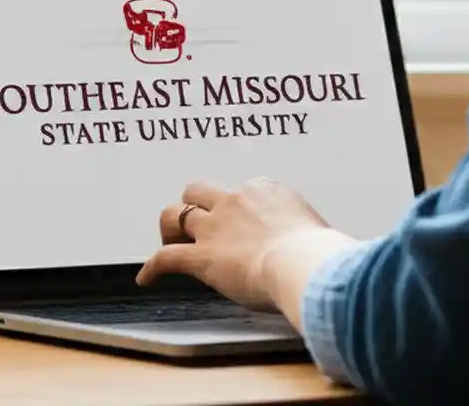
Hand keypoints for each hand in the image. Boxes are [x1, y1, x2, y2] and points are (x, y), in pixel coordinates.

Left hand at [137, 177, 341, 311]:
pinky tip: (146, 277)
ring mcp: (215, 226)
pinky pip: (166, 258)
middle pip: (199, 191)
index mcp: (266, 190)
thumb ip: (309, 236)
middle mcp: (235, 200)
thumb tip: (322, 252)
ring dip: (169, 228)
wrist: (306, 263)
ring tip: (168, 243)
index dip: (236, 208)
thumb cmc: (321, 253)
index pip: (242, 191)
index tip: (241, 225)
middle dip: (194, 206)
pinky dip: (152, 267)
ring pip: (174, 214)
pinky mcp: (202, 256)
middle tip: (196, 228)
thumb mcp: (319, 232)